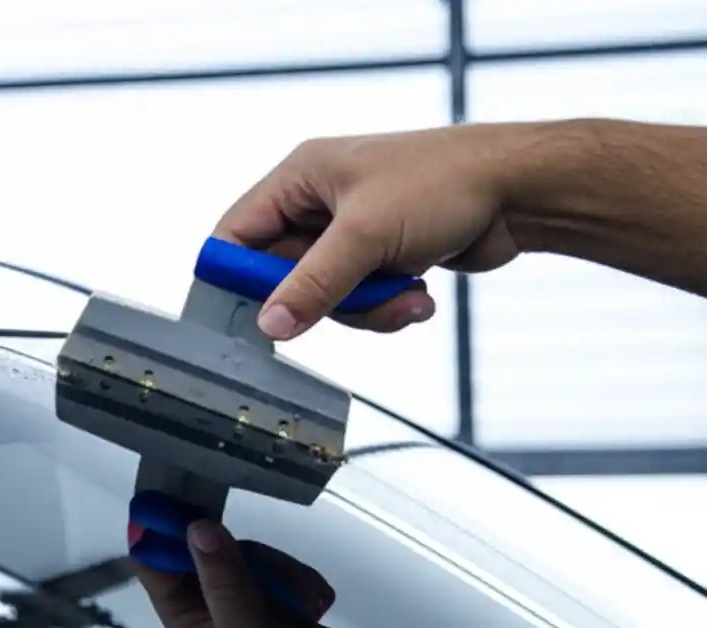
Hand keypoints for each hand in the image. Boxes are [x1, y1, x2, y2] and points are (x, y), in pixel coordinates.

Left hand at [134, 519, 412, 627]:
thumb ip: (223, 578)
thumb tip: (195, 525)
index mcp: (184, 613)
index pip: (151, 556)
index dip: (156, 522)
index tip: (177, 488)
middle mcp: (208, 603)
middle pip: (208, 544)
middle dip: (246, 554)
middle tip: (270, 574)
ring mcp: (244, 599)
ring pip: (251, 553)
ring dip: (283, 572)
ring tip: (303, 604)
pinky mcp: (278, 599)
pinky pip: (282, 566)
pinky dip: (302, 581)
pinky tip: (315, 607)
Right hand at [214, 124, 523, 339]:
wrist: (520, 191)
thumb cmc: (445, 182)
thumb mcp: (366, 236)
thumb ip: (312, 285)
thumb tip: (270, 323)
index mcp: (301, 178)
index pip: (237, 232)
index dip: (233, 275)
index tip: (247, 313)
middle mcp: (320, 203)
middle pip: (283, 274)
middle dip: (321, 299)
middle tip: (348, 302)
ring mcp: (352, 232)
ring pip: (326, 295)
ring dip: (365, 307)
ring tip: (402, 294)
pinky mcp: (381, 255)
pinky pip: (361, 299)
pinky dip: (388, 305)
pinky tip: (418, 293)